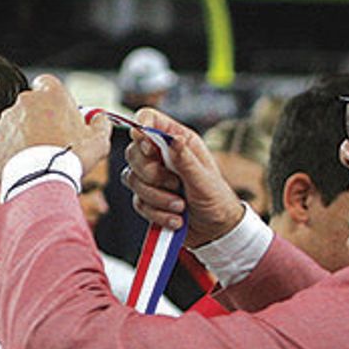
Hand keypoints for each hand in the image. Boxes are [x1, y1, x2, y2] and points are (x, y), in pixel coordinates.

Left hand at [0, 75, 111, 180]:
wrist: (42, 178)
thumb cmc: (72, 158)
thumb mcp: (99, 141)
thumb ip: (101, 124)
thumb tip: (100, 119)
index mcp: (52, 93)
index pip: (48, 84)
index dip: (54, 99)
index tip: (60, 114)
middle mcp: (27, 99)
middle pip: (33, 104)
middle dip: (40, 117)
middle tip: (52, 139)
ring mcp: (8, 117)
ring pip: (17, 121)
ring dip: (26, 133)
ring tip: (38, 155)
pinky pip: (5, 138)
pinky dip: (12, 147)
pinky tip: (25, 161)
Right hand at [122, 108, 245, 244]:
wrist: (215, 229)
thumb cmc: (215, 198)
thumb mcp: (204, 179)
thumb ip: (185, 159)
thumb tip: (172, 139)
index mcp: (177, 141)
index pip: (149, 119)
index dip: (141, 127)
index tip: (148, 147)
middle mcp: (161, 155)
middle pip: (133, 152)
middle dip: (151, 174)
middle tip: (176, 186)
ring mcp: (151, 177)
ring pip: (132, 179)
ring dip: (157, 198)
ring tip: (180, 207)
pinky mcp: (147, 199)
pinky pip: (138, 203)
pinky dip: (157, 214)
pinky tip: (176, 219)